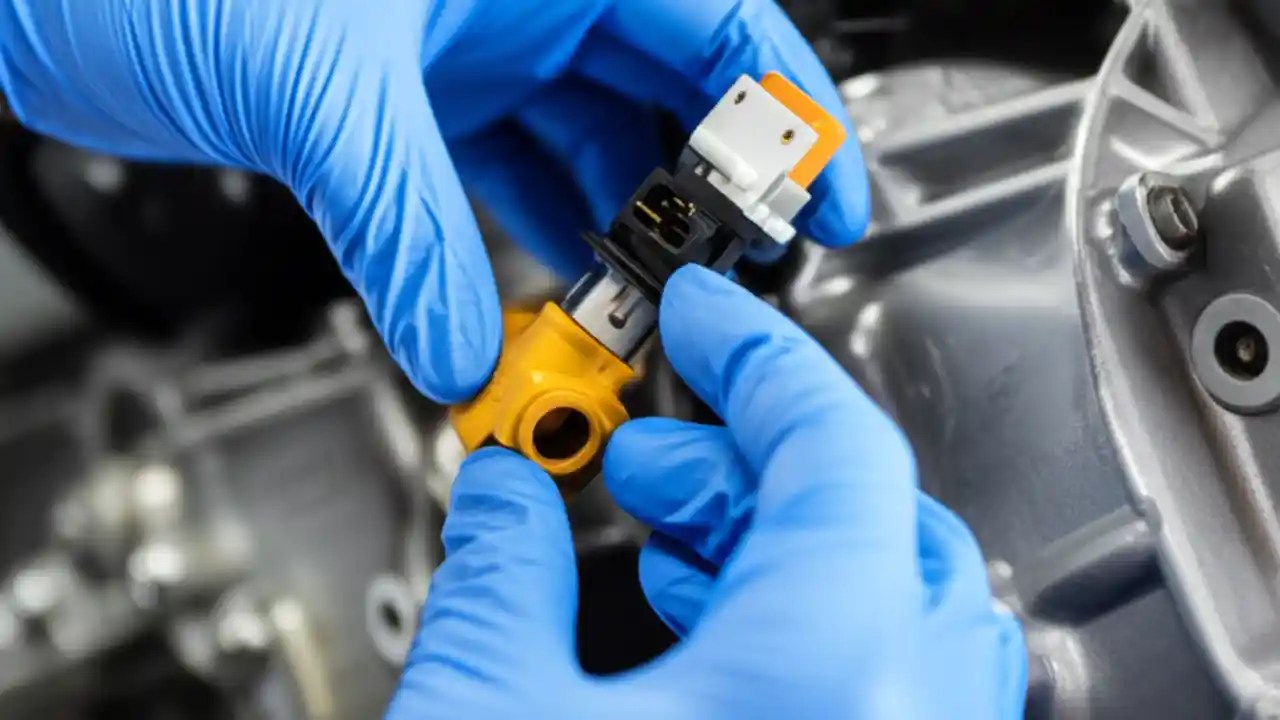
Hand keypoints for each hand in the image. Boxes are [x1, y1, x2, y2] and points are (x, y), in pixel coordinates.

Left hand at [0, 0, 868, 402]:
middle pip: (664, 97)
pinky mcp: (414, 106)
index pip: (719, 20)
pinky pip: (507, 179)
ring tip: (643, 310)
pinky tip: (554, 293)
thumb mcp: (318, 83)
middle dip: (699, 195)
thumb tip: (456, 346)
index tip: (828, 194)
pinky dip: (533, 240)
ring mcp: (470, 51)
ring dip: (615, 234)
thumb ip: (404, 225)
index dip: (786, 113)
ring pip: (587, 148)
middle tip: (726, 284)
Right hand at [388, 266, 1025, 719]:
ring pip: (897, 597)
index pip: (831, 439)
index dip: (754, 355)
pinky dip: (808, 624)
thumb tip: (503, 493)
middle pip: (876, 510)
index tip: (702, 317)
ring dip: (782, 539)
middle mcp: (909, 715)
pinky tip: (707, 629)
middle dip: (751, 455)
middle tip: (653, 449)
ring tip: (671, 535)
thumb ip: (501, 570)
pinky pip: (890, 679)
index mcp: (832, 665)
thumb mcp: (488, 708)